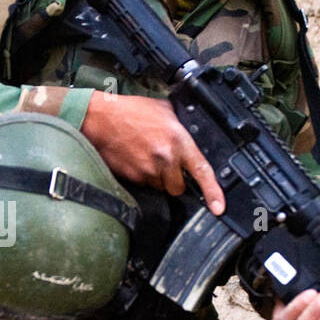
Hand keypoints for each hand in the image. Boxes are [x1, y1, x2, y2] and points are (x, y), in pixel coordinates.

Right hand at [80, 90, 224, 212]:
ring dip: (156, 178)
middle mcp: (164, 159)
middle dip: (174, 180)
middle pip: (178, 187)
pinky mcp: (131, 178)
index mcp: (178, 141)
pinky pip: (142, 185)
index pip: (201, 171)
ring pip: (159, 187)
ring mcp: (146, 171)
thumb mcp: (164, 111)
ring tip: (146, 156)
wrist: (101, 118)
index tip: (218, 207)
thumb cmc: (130, 112)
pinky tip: (134, 158)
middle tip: (165, 164)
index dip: (213, 192)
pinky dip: (141, 176)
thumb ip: (179, 128)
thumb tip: (188, 138)